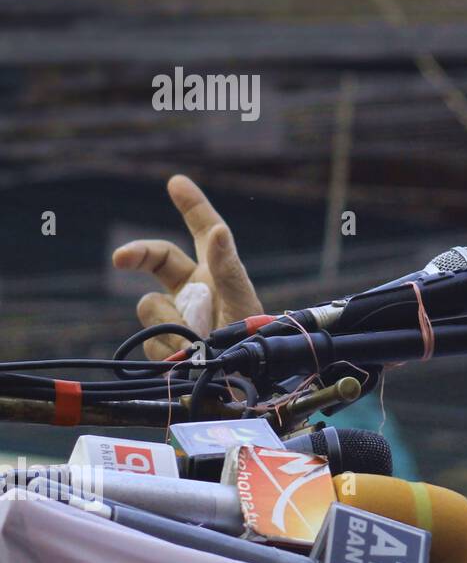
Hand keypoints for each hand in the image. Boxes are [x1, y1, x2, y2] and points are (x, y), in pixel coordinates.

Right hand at [111, 175, 262, 359]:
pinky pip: (149, 337)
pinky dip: (166, 347)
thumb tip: (216, 230)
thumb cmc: (250, 338)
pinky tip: (186, 355)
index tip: (176, 182)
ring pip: (149, 304)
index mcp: (215, 271)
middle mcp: (193, 287)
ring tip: (198, 338)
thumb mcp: (241, 301)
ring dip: (169, 321)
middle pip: (156, 259)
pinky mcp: (163, 340)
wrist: (241, 379)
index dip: (192, 205)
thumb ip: (227, 267)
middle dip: (136, 254)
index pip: (202, 230)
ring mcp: (176, 313)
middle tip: (120, 259)